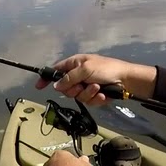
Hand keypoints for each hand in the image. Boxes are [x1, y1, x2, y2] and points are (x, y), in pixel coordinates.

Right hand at [36, 53, 156, 105]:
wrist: (127, 80)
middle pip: (66, 88)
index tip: (39, 86)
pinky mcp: (94, 95)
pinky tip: (104, 94)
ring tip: (98, 88)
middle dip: (75, 89)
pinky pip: (88, 101)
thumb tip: (56, 85)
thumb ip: (69, 78)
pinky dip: (96, 98)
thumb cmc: (106, 69)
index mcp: (75, 64)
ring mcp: (86, 86)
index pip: (56, 71)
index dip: (47, 78)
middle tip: (83, 86)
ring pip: (77, 96)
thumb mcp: (85, 69)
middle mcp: (79, 75)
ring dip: (88, 94)